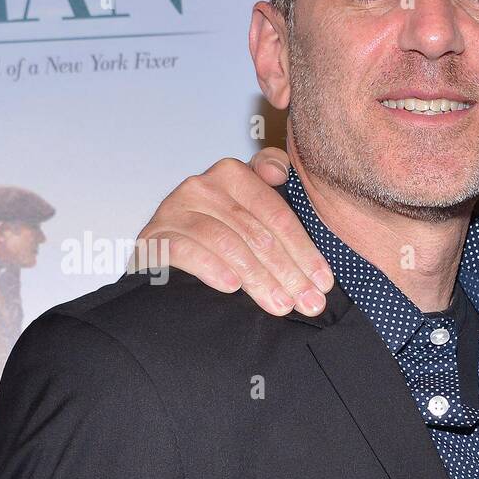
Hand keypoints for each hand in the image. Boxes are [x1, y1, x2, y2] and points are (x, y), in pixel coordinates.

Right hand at [133, 148, 332, 315]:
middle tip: (309, 303)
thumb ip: (273, 194)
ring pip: (227, 242)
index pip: (277, 213)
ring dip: (259, 278)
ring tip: (280, 305)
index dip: (305, 249)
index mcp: (234, 174)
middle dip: (289, 272)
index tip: (324, 282)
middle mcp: (202, 186)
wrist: (166, 261)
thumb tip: (279, 172)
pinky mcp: (154, 237)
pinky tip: (232, 287)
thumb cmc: (220, 240)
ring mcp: (174, 210)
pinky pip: (186, 249)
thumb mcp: (252, 216)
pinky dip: (211, 267)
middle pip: (257, 232)